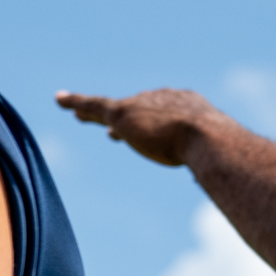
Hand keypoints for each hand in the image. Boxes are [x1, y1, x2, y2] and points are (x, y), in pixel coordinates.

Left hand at [54, 87, 218, 168]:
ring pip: (112, 107)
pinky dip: (76, 102)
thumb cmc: (216, 153)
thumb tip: (210, 176)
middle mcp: (165, 99)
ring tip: (77, 112)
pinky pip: (94, 105)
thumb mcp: (209, 158)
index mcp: (189, 106)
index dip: (152, 123)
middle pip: (138, 109)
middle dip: (126, 118)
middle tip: (110, 130)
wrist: (207, 138)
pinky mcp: (123, 113)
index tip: (146, 132)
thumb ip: (205, 163)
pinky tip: (59, 99)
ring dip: (94, 110)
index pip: (164, 113)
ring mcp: (143, 105)